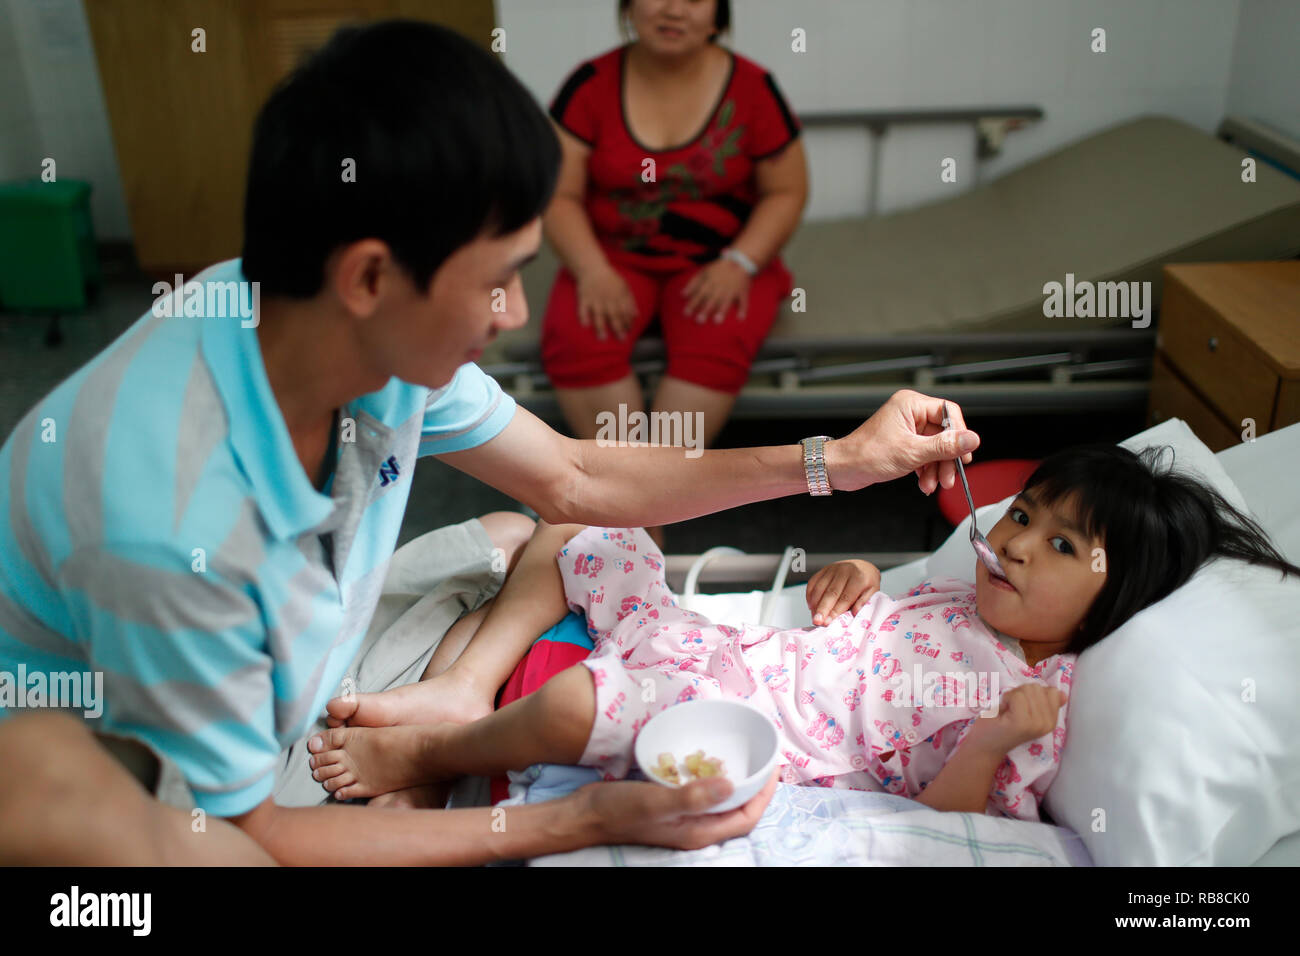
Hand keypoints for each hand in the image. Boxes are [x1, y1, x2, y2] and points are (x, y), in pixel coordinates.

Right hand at [576, 265, 638, 340]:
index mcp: (618, 296)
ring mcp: (595, 299)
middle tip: (622, 339)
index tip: (629, 331)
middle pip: (614, 315)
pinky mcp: (584, 298)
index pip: (625, 311)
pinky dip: (584, 316)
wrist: (593, 268)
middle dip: (618, 327)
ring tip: (603, 337)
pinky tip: (585, 325)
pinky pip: (583, 309)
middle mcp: (607, 299)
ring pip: (598, 314)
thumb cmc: (610, 279)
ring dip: (601, 326)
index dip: (628, 321)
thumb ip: (630, 301)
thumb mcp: (624, 287)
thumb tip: (636, 316)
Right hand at [576, 769, 777, 850]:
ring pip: (720, 801)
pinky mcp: (670, 805)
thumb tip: (733, 784)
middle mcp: (695, 828)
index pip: (746, 817)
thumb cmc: (620, 811)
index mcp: (699, 832)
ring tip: (743, 755)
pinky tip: (705, 758)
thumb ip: (694, 796)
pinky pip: (700, 792)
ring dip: (734, 780)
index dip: (764, 794)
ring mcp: (682, 818)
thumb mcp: (657, 802)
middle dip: (755, 787)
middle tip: (763, 757)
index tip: (774, 766)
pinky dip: (710, 776)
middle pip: (738, 810)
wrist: (584, 814)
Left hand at [682, 258, 750, 323]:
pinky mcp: (742, 291)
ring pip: (726, 301)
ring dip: (722, 311)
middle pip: (711, 299)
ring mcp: (732, 290)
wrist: (740, 260)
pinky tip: (740, 318)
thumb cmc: (719, 269)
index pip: (699, 294)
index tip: (686, 314)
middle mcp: (720, 287)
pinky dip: (743, 308)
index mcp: (710, 282)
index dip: (693, 304)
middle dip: (705, 309)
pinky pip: (743, 300)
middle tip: (699, 320)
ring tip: (717, 321)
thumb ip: (693, 283)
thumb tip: (682, 295)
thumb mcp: (704, 272)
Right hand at [806, 560, 880, 625]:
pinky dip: (810, 594)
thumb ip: (864, 602)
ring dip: (815, 603)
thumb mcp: (873, 592)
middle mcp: (844, 571)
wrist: (862, 566)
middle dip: (822, 609)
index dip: (835, 611)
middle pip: (830, 593)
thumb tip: (854, 613)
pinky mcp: (824, 569)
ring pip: (820, 587)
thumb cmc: (867, 582)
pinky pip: (813, 582)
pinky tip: (811, 605)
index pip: (845, 597)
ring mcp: (832, 569)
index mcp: (858, 578)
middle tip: (816, 621)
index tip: (828, 622)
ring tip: (814, 616)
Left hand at [824, 389, 979, 493]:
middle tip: (949, 478)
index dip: (959, 434)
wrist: (843, 469)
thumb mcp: (912, 453)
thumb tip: (972, 439)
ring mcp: (907, 428)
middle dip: (946, 459)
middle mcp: (910, 412)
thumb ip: (944, 446)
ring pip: (935, 447)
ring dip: (937, 468)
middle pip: (944, 433)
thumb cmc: (867, 455)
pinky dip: (927, 470)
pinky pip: (925, 454)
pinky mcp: (904, 443)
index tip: (963, 454)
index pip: (949, 412)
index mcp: (911, 404)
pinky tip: (924, 483)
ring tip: (934, 485)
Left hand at [965, 684, 1067, 755]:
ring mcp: (1036, 724)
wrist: (985, 746)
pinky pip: (1018, 696)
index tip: (1021, 706)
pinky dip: (1006, 699)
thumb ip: (1043, 702)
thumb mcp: (1026, 711)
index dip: (1032, 693)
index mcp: (1051, 721)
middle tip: (1011, 709)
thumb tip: (1063, 695)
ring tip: (1007, 711)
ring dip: (1012, 696)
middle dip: (1020, 693)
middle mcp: (1048, 724)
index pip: (1052, 691)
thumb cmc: (1002, 724)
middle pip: (1037, 687)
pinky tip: (1003, 712)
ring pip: (1027, 690)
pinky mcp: (1022, 722)